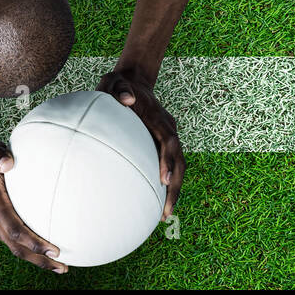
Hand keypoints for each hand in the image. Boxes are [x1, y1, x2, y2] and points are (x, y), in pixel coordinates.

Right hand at [0, 140, 66, 272]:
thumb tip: (9, 162)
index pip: (16, 230)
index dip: (34, 243)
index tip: (54, 250)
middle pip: (18, 248)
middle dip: (40, 260)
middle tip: (63, 267)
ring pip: (15, 249)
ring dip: (36, 260)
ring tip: (60, 267)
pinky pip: (13, 242)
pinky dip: (29, 250)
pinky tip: (46, 252)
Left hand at [97, 69, 182, 219]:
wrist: (133, 79)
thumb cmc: (119, 83)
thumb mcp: (114, 81)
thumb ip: (119, 90)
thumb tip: (127, 101)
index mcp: (159, 118)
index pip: (168, 142)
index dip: (168, 161)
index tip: (164, 180)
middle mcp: (168, 129)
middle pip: (180, 161)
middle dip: (175, 187)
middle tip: (166, 212)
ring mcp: (167, 136)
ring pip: (178, 166)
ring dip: (174, 190)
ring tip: (164, 215)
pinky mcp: (162, 141)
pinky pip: (169, 164)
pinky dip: (167, 182)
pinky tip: (155, 201)